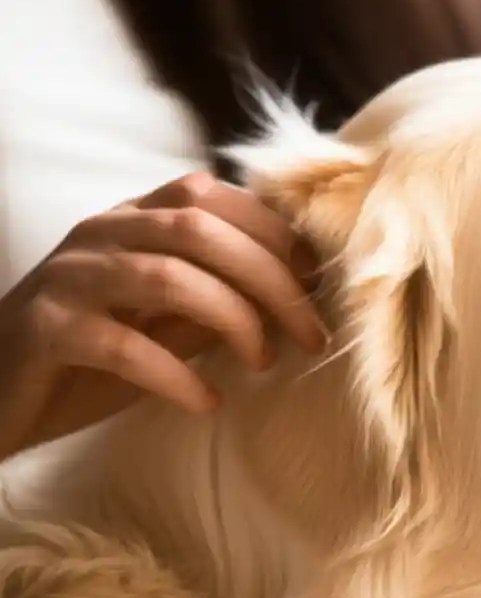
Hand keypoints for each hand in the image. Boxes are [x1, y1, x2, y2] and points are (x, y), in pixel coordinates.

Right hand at [0, 173, 328, 457]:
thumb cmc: (93, 358)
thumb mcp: (167, 322)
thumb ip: (218, 297)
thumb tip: (296, 296)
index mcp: (131, 218)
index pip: (210, 196)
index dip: (273, 230)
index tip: (317, 275)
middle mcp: (99, 233)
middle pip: (200, 231)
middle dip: (270, 279)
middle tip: (310, 333)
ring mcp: (68, 278)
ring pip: (167, 277)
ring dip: (233, 320)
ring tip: (263, 362)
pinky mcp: (45, 331)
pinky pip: (123, 346)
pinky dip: (177, 375)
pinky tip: (207, 401)